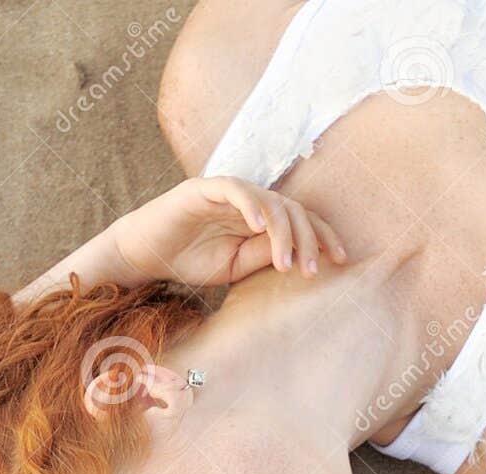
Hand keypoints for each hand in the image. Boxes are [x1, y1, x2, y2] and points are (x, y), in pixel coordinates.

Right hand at [110, 176, 346, 288]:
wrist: (145, 255)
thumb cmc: (189, 260)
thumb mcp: (235, 267)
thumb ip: (263, 256)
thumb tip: (297, 254)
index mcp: (260, 220)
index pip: (300, 220)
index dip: (323, 236)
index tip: (340, 260)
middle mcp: (249, 202)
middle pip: (293, 210)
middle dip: (309, 240)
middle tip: (312, 271)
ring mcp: (229, 193)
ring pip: (270, 201)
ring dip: (283, 233)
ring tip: (285, 264)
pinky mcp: (204, 188)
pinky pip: (235, 189)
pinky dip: (250, 204)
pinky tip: (260, 226)